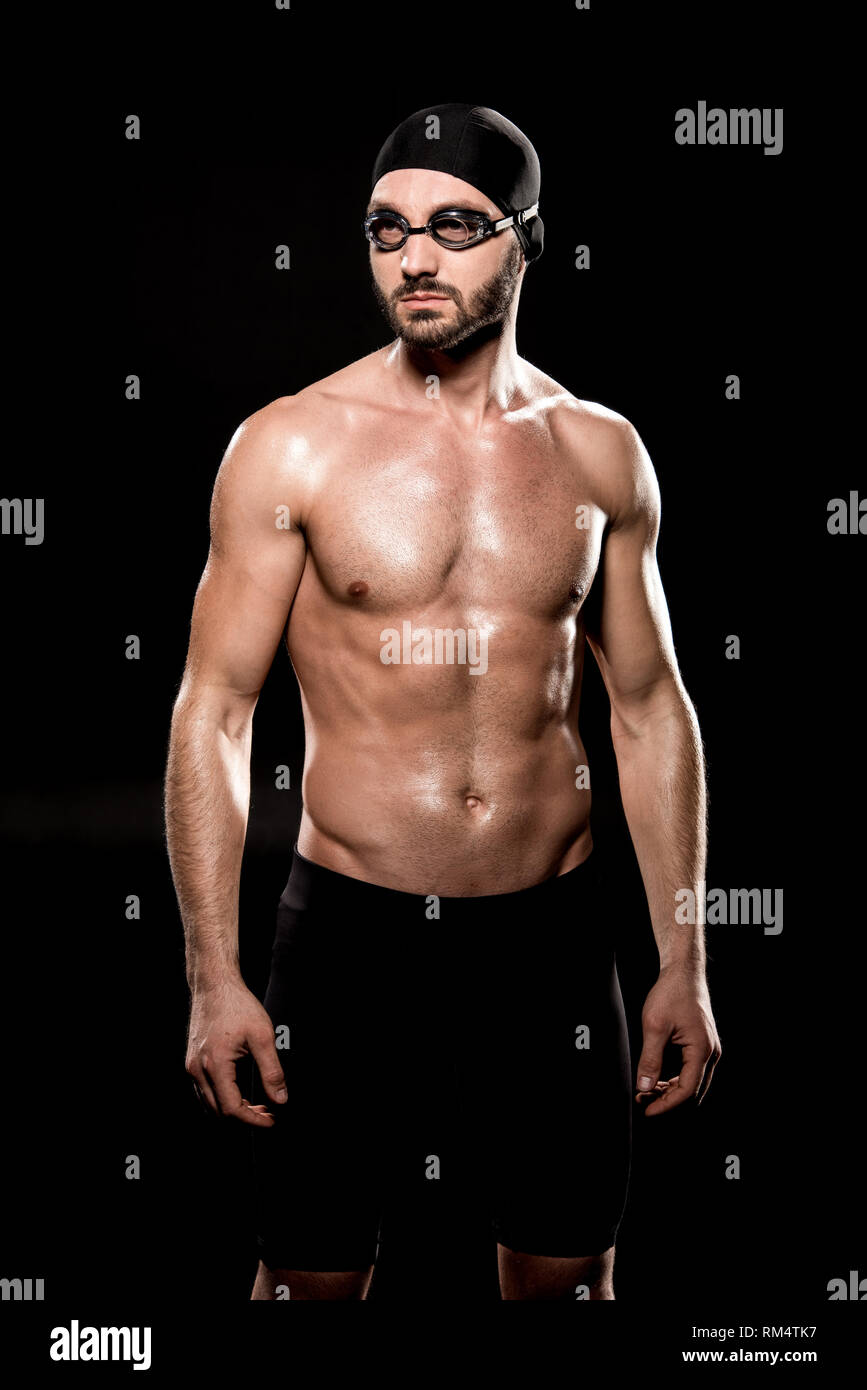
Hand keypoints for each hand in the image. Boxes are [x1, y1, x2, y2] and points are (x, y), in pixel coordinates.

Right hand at [185, 977, 287, 1126]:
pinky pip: (204, 1092)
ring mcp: (192, 1066)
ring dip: (232, 1110)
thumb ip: (272, 1071)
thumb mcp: (262, 1036)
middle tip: (268, 1112)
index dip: (253, 1120)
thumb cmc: (237, 1005)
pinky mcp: (192, 1061)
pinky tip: (239, 1092)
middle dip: (244, 1118)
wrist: (214, 984)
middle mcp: (198, 1070)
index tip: (271, 1120)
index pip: (232, 1109)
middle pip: (218, 1112)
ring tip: (256, 1105)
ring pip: (209, 1104)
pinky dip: (221, 1099)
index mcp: (215, 1065)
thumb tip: (280, 1099)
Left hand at [635, 965, 720, 1115]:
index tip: (646, 1111)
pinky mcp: (702, 1044)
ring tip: (646, 1092)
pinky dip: (674, 1079)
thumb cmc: (671, 993)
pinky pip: (691, 1070)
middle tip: (642, 1101)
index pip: (686, 1090)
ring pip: (692, 1082)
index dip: (666, 1105)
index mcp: (701, 1051)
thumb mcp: (654, 1026)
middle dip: (667, 1101)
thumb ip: (650, 1059)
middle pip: (692, 1090)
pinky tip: (657, 1080)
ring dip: (670, 1091)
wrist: (683, 972)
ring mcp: (708, 1049)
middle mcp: (710, 1053)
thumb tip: (644, 1087)